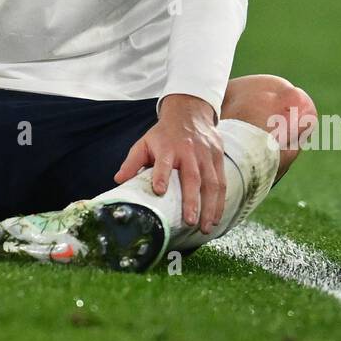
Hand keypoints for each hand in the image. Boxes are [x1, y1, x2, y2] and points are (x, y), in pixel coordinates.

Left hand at [114, 94, 224, 233]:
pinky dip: (220, 202)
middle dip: (192, 200)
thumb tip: (118, 180)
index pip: (163, 162)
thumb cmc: (163, 134)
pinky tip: (216, 218)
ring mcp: (206, 154)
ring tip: (205, 228)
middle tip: (190, 221)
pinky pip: (222, 182)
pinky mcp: (218, 157)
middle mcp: (189, 151)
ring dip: (210, 206)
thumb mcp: (145, 143)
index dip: (161, 176)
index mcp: (167, 147)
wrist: (189, 112)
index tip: (159, 191)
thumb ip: (132, 162)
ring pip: (211, 182)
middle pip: (192, 176)